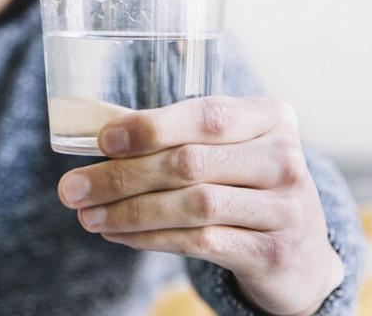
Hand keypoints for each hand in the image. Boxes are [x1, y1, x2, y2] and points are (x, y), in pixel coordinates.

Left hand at [57, 96, 343, 315]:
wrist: (300, 255)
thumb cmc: (241, 185)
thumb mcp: (219, 149)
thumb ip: (167, 134)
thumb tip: (91, 125)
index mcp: (270, 118)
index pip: (207, 116)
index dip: (150, 127)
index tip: (102, 140)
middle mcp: (284, 159)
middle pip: (190, 164)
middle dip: (121, 176)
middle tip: (71, 188)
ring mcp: (285, 209)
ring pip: (192, 206)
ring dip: (128, 211)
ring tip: (86, 215)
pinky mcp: (273, 252)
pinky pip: (200, 242)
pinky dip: (149, 238)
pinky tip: (117, 234)